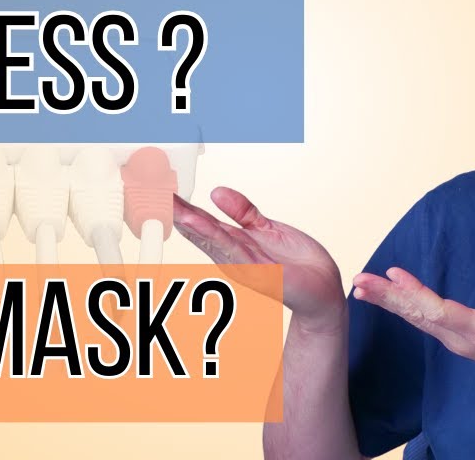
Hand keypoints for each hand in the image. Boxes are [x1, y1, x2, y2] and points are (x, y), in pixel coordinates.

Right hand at [173, 187, 346, 333]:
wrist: (324, 288)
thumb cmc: (297, 262)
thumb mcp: (267, 227)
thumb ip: (243, 211)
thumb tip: (215, 192)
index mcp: (232, 243)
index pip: (199, 220)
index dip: (177, 204)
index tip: (156, 186)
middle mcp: (231, 255)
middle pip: (198, 229)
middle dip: (174, 212)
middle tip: (149, 192)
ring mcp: (244, 265)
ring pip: (212, 239)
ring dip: (191, 223)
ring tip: (170, 206)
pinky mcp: (262, 272)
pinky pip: (237, 251)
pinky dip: (217, 237)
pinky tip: (200, 225)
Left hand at [353, 267, 474, 388]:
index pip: (439, 311)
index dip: (414, 293)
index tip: (391, 277)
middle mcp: (458, 338)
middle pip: (418, 315)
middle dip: (388, 297)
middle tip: (360, 282)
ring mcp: (453, 339)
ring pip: (416, 317)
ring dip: (389, 300)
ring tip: (363, 286)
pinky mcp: (453, 336)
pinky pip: (423, 318)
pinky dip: (404, 303)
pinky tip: (392, 288)